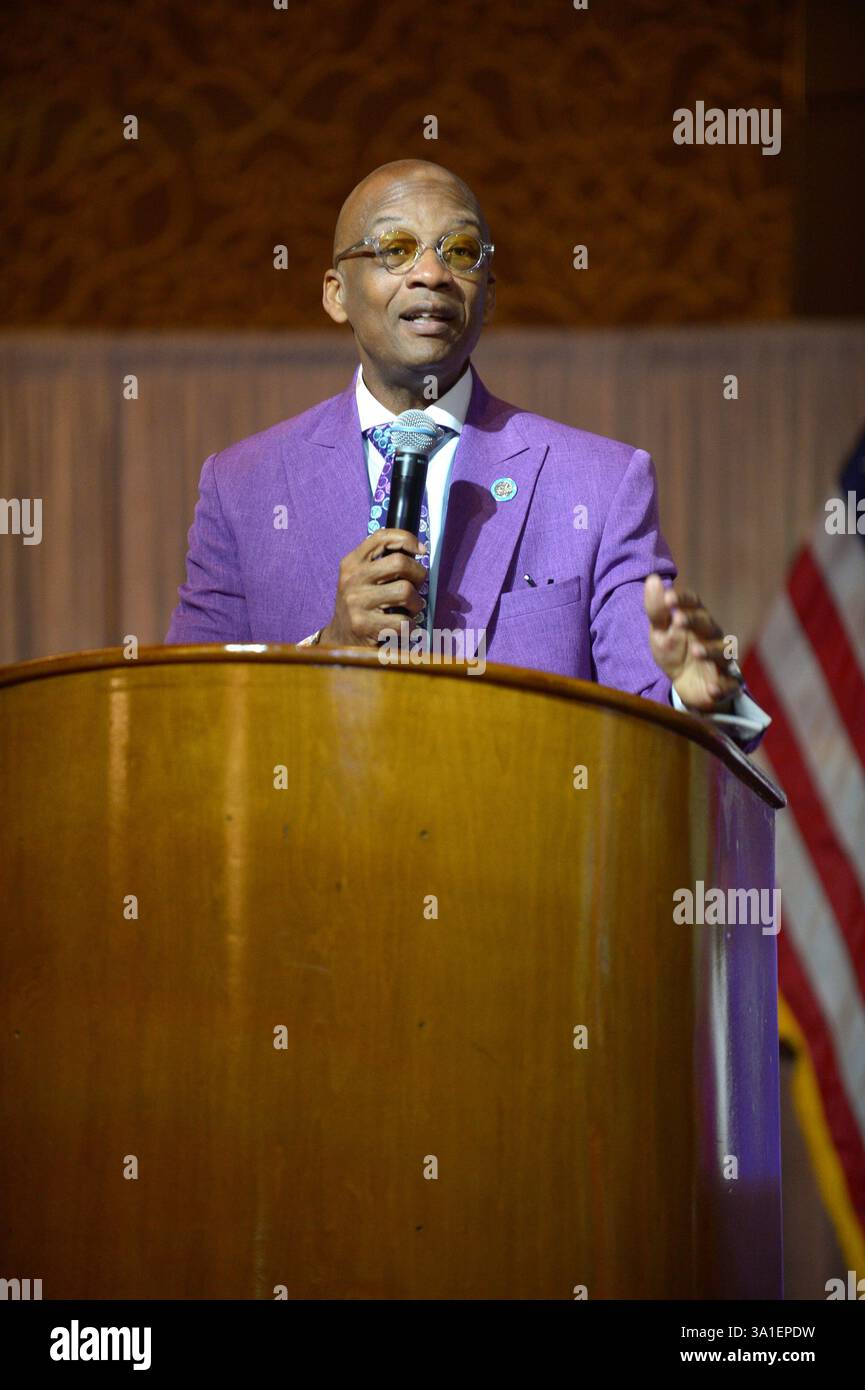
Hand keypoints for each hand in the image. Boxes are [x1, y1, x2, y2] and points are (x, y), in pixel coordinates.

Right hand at [319, 529, 427, 646]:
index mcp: (352, 563)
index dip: (407, 539)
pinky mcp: (364, 626)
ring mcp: (357, 602)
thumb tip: (418, 550)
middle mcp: (352, 579)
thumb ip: (382, 562)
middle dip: (418, 575)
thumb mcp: (362, 578)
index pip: (381, 537)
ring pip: (405, 592)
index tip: (421, 550)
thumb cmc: (362, 605)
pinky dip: (410, 627)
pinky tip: (401, 628)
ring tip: (407, 610)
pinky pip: (403, 621)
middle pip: (400, 563)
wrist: (341, 639)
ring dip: (415, 604)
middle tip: (416, 586)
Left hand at [644, 574, 742, 712]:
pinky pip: (728, 684)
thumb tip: (652, 579)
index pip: (693, 603)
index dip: (682, 600)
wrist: (685, 684)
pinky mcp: (725, 683)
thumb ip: (657, 609)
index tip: (668, 598)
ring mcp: (720, 659)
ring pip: (722, 652)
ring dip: (710, 651)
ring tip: (696, 651)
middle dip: (694, 622)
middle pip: (707, 625)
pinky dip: (722, 687)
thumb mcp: (661, 631)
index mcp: (696, 620)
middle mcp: (712, 636)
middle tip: (678, 621)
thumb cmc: (674, 651)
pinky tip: (712, 689)